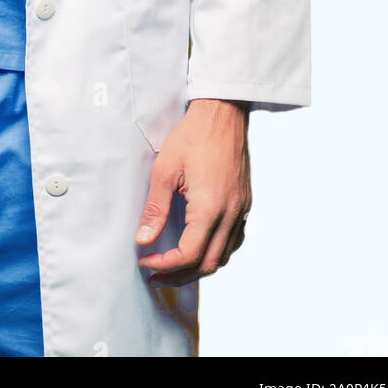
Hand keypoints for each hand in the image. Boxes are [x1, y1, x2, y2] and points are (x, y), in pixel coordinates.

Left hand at [134, 99, 251, 287]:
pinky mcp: (244, 202)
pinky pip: (234, 240)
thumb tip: (143, 239)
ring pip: (225, 255)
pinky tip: (200, 244)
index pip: (188, 254)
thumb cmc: (193, 135)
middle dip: (181, 275)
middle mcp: (231, 214)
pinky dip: (217, 251)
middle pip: (209, 264)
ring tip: (175, 265)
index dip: (164, 265)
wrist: (222, 112)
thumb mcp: (164, 169)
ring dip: (200, 266)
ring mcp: (241, 209)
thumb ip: (155, 208)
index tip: (145, 261)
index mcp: (210, 208)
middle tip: (156, 275)